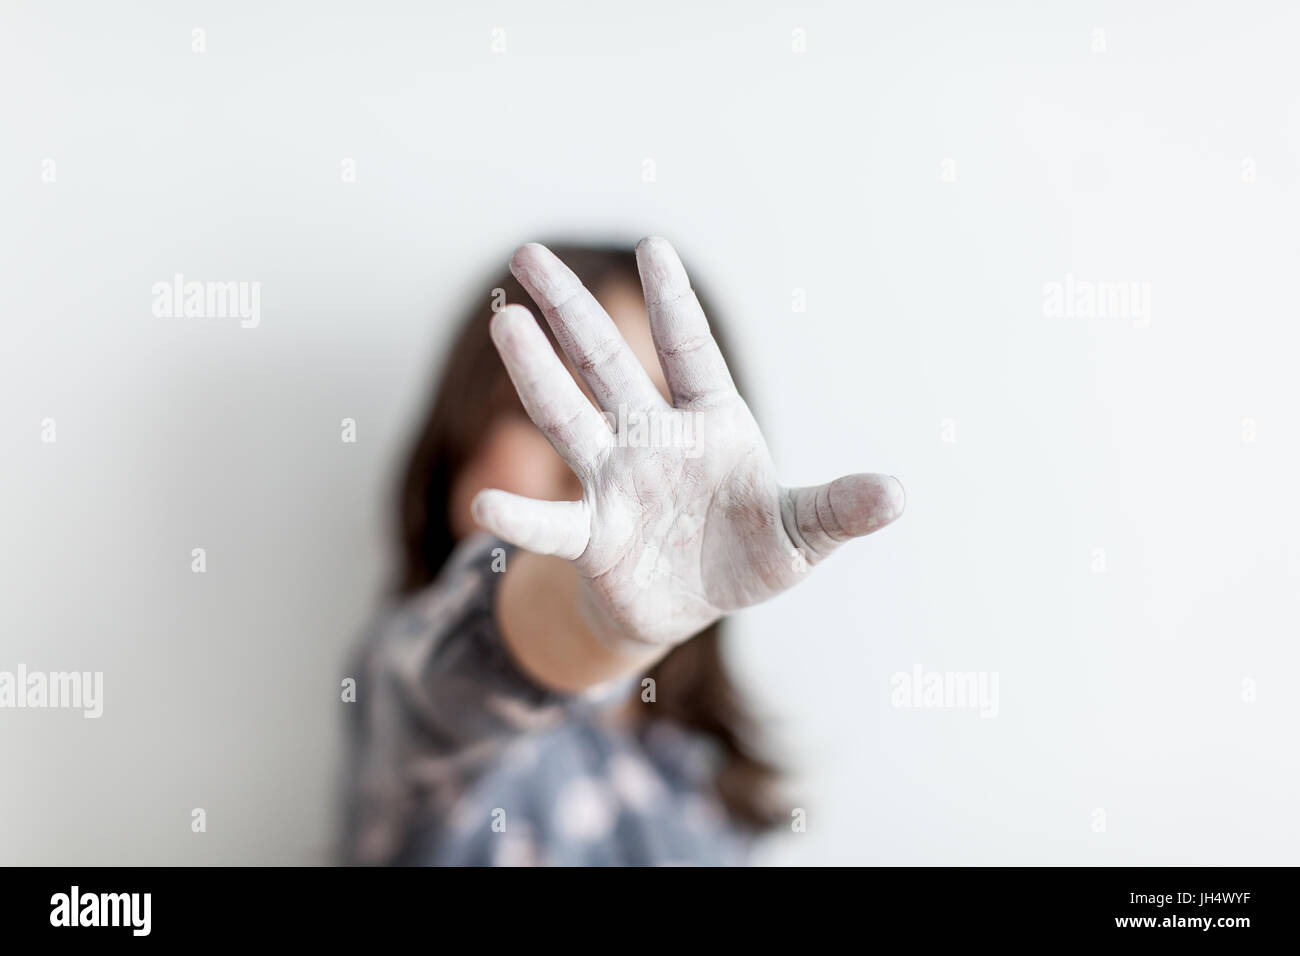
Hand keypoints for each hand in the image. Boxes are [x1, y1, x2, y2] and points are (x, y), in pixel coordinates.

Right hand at [473, 237, 903, 647]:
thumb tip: (899, 493)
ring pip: (569, 417)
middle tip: (529, 255)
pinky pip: (553, 521)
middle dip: (571, 311)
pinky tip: (483, 507)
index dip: (674, 304)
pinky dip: (521, 517)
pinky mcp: (594, 534)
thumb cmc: (747, 553)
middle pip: (606, 365)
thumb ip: (838, 508)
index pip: (690, 353)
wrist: (691, 603)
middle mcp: (652, 438)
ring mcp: (616, 481)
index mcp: (711, 423)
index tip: (652, 247)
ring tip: (505, 319)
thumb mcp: (802, 535)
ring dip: (537, 372)